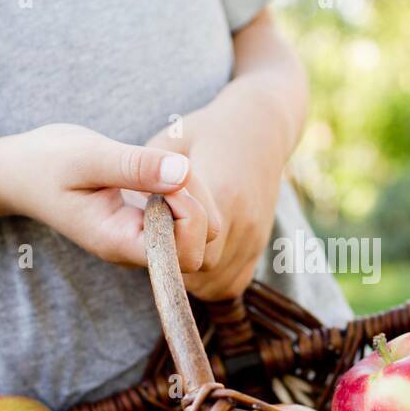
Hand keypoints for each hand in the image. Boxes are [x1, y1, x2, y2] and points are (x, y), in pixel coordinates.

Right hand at [0, 123, 216, 271]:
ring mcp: (144, 238)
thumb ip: (135, 166)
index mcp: (119, 243)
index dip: (189, 216)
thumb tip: (182, 171)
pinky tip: (159, 170)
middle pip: (201, 245)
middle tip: (169, 168)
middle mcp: (136, 250)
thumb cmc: (45, 163)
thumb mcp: (86, 156)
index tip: (167, 179)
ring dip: (196, 193)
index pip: (183, 256)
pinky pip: (188, 216)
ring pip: (202, 230)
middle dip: (199, 203)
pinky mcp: (149, 222)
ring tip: (162, 166)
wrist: (20, 171)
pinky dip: (187, 189)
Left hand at [146, 98, 286, 299]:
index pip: (186, 243)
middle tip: (156, 224)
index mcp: (224, 192)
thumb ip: (151, 165)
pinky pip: (230, 283)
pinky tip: (190, 251)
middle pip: (198, 265)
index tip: (151, 210)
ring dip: (187, 270)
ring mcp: (255, 237)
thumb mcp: (172, 137)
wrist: (261, 127)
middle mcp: (245, 222)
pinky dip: (208, 279)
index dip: (161, 235)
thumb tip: (147, 191)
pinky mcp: (259, 246)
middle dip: (172, 251)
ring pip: (214, 282)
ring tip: (170, 237)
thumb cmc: (208, 130)